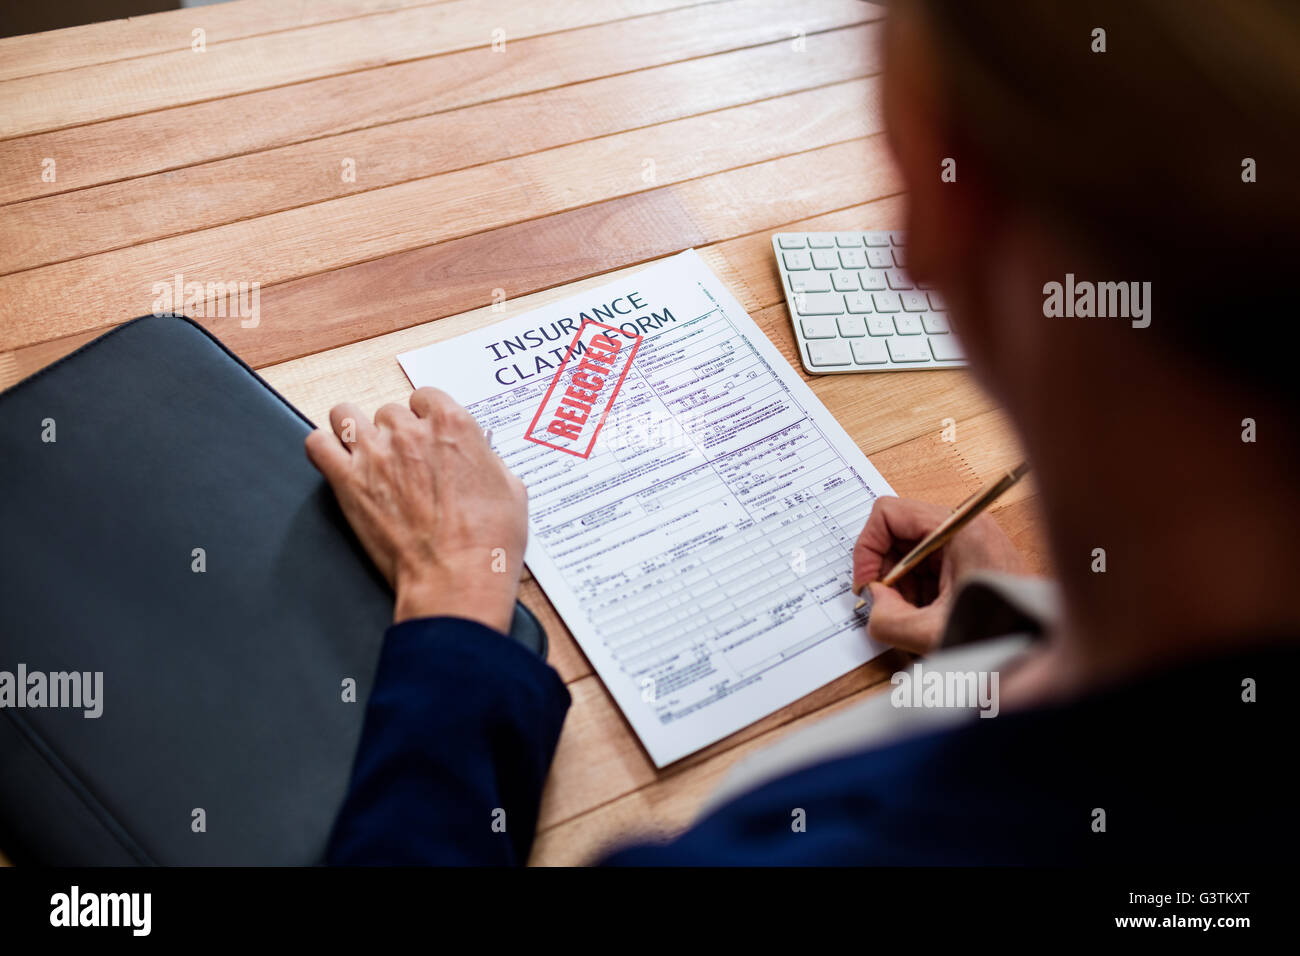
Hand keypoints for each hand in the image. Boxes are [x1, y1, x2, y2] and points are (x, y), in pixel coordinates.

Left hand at [305, 387, 527, 632]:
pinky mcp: (347, 482)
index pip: (426, 396)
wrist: (457, 577)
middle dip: (394, 432)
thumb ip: (487, 460)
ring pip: (346, 415)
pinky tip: (335, 462)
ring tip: (363, 452)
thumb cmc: (489, 540)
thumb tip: (480, 457)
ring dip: (354, 430)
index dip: (425, 416)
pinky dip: (323, 449)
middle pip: (389, 411)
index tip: (426, 433)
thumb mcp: (511, 489)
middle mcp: (410, 432)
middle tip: (403, 460)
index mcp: (452, 425)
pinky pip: (317, 444)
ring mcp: (375, 454)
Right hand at [852, 496, 1023, 653]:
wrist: (1043, 643)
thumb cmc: (1005, 631)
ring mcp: (966, 542)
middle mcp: (962, 527)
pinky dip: (917, 591)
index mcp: (958, 529)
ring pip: (909, 552)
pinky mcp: (969, 559)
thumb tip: (873, 602)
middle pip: (897, 533)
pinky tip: (929, 615)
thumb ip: (888, 620)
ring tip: (914, 616)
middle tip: (888, 605)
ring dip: (901, 586)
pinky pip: (926, 566)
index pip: (888, 514)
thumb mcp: (934, 632)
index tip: (866, 583)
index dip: (867, 549)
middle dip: (885, 573)